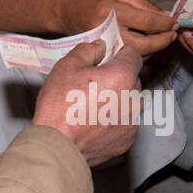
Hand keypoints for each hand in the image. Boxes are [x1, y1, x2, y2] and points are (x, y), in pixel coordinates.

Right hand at [32, 42, 143, 165]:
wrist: (58, 146)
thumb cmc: (60, 106)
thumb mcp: (67, 66)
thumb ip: (88, 50)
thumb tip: (100, 46)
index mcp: (123, 76)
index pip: (134, 56)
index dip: (120, 53)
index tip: (108, 57)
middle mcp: (133, 99)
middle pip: (132, 80)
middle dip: (118, 78)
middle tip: (93, 83)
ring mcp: (132, 122)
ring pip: (130, 102)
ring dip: (118, 99)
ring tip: (94, 104)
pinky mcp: (126, 140)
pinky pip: (125, 123)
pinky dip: (115, 120)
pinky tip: (95, 122)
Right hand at [57, 0, 176, 57]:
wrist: (65, 9)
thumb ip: (143, 3)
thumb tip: (165, 16)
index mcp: (111, 9)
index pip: (146, 21)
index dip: (164, 24)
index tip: (175, 23)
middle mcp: (107, 29)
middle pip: (143, 44)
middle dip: (162, 42)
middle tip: (173, 35)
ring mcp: (103, 45)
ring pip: (136, 54)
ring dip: (154, 49)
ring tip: (163, 38)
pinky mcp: (100, 54)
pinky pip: (125, 57)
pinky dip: (140, 53)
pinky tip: (148, 45)